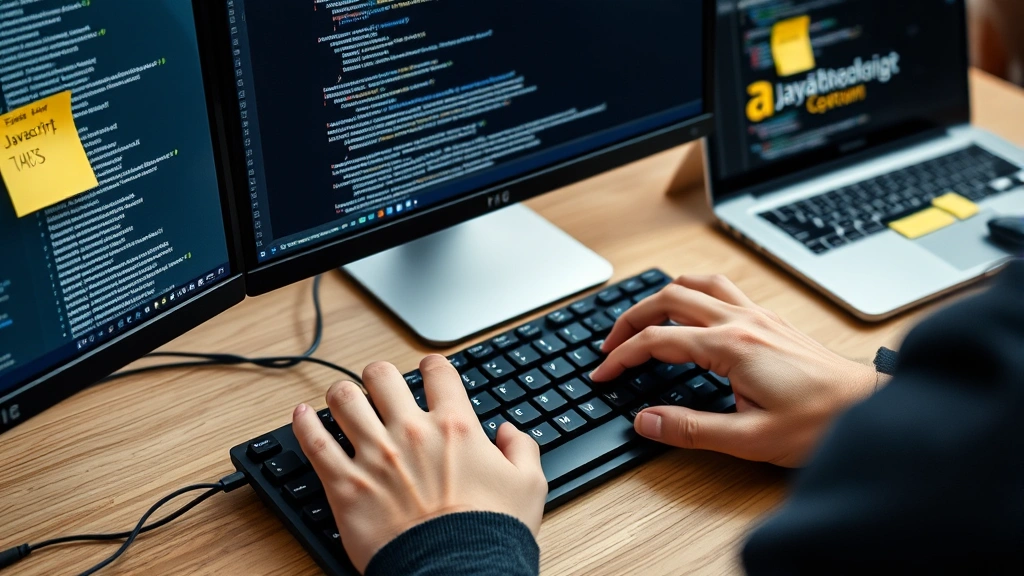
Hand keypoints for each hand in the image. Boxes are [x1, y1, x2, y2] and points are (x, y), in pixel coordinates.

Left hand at [292, 356, 547, 572]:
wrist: (457, 572)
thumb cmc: (490, 533)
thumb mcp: (528, 485)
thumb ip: (521, 449)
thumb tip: (509, 432)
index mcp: (455, 427)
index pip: (438, 373)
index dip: (432, 366)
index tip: (428, 370)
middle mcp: (411, 433)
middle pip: (382, 377)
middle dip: (379, 376)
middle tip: (379, 384)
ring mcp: (374, 456)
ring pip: (344, 400)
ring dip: (342, 394)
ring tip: (342, 397)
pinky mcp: (345, 486)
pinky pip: (314, 443)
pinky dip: (304, 424)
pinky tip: (301, 414)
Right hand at [590, 275, 876, 467]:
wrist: (870, 407)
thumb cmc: (820, 422)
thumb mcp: (750, 438)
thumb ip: (691, 428)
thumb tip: (645, 420)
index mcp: (731, 347)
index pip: (657, 341)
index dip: (622, 356)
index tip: (602, 372)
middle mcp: (742, 322)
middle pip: (669, 298)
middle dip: (631, 317)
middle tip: (610, 343)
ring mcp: (758, 316)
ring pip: (697, 283)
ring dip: (662, 294)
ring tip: (642, 317)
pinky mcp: (771, 320)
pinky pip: (722, 288)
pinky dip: (694, 291)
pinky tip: (692, 309)